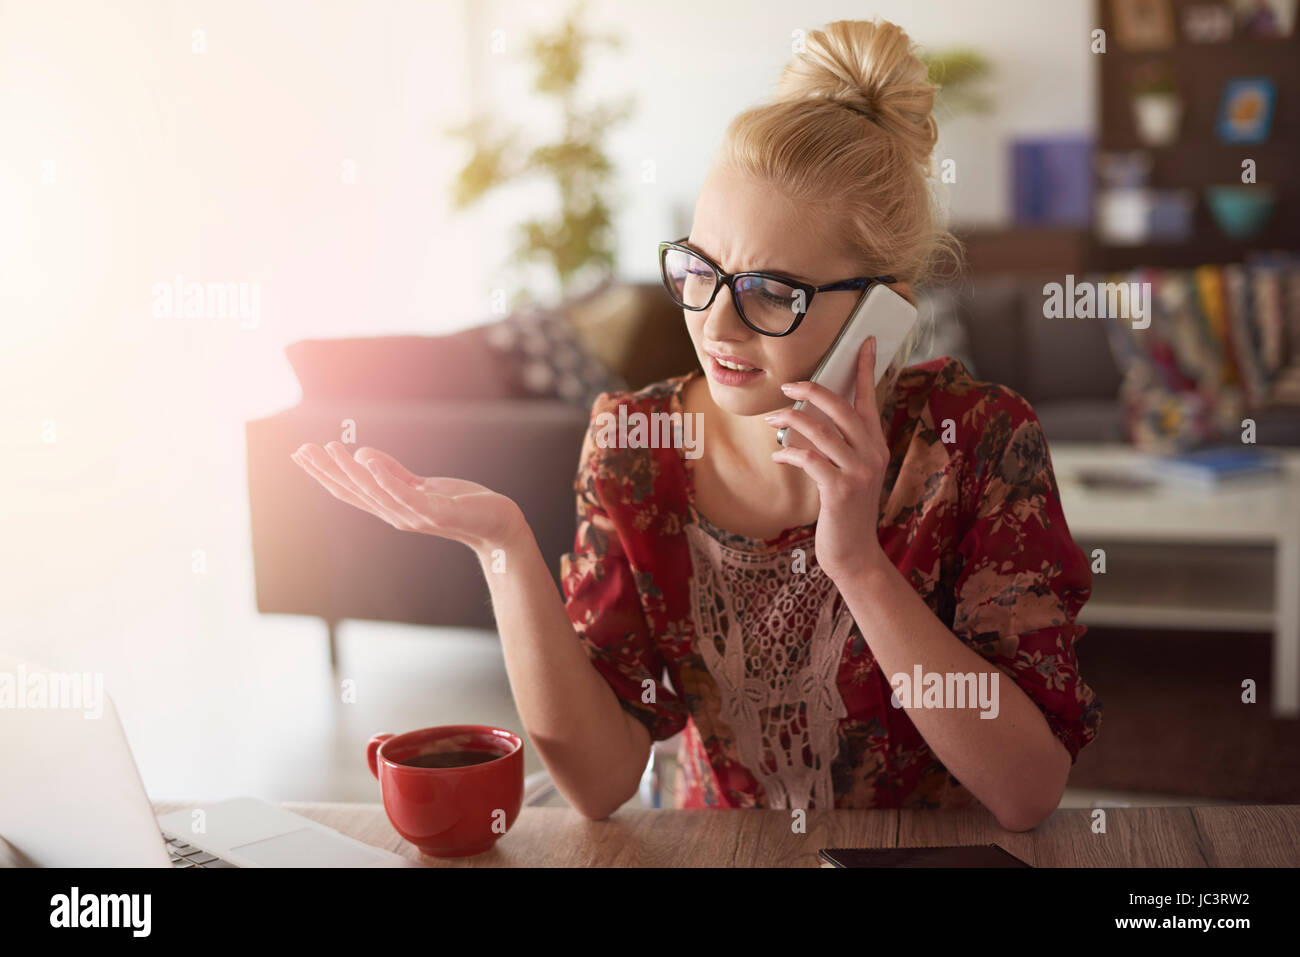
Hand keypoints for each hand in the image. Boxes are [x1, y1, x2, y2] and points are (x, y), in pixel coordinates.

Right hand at [290, 442, 527, 555]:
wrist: (497, 524)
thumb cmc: (461, 505)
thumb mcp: (422, 486)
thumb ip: (393, 472)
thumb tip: (362, 454)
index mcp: (391, 508)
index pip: (350, 491)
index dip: (324, 474)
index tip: (301, 453)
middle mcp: (397, 515)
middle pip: (355, 493)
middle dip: (327, 472)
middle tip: (302, 450)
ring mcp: (415, 516)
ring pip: (375, 492)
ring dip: (351, 470)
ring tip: (332, 448)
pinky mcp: (436, 512)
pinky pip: (405, 494)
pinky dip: (386, 478)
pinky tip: (369, 460)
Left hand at [765, 336, 890, 585]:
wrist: (855, 554)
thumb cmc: (846, 512)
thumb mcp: (849, 474)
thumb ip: (838, 448)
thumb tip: (807, 421)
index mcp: (877, 446)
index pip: (871, 400)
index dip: (867, 370)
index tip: (865, 342)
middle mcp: (873, 454)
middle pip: (842, 407)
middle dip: (812, 390)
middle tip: (787, 384)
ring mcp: (858, 472)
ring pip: (820, 430)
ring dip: (790, 420)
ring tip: (772, 419)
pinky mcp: (840, 490)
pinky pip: (808, 458)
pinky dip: (788, 452)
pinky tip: (778, 455)